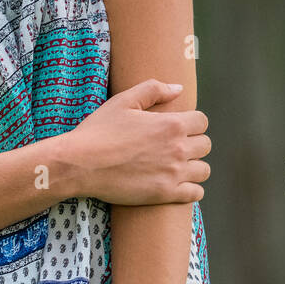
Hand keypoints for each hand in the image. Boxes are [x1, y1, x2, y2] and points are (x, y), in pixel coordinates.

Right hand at [56, 79, 209, 205]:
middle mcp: (177, 148)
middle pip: (205, 145)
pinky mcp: (164, 194)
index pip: (202, 121)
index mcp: (171, 124)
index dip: (192, 123)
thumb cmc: (98, 131)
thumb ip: (153, 89)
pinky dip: (192, 190)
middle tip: (176, 148)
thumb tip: (178, 89)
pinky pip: (195, 194)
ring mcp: (173, 173)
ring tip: (179, 168)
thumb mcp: (123, 101)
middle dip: (194, 144)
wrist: (79, 164)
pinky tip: (181, 186)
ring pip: (203, 170)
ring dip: (194, 167)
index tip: (180, 129)